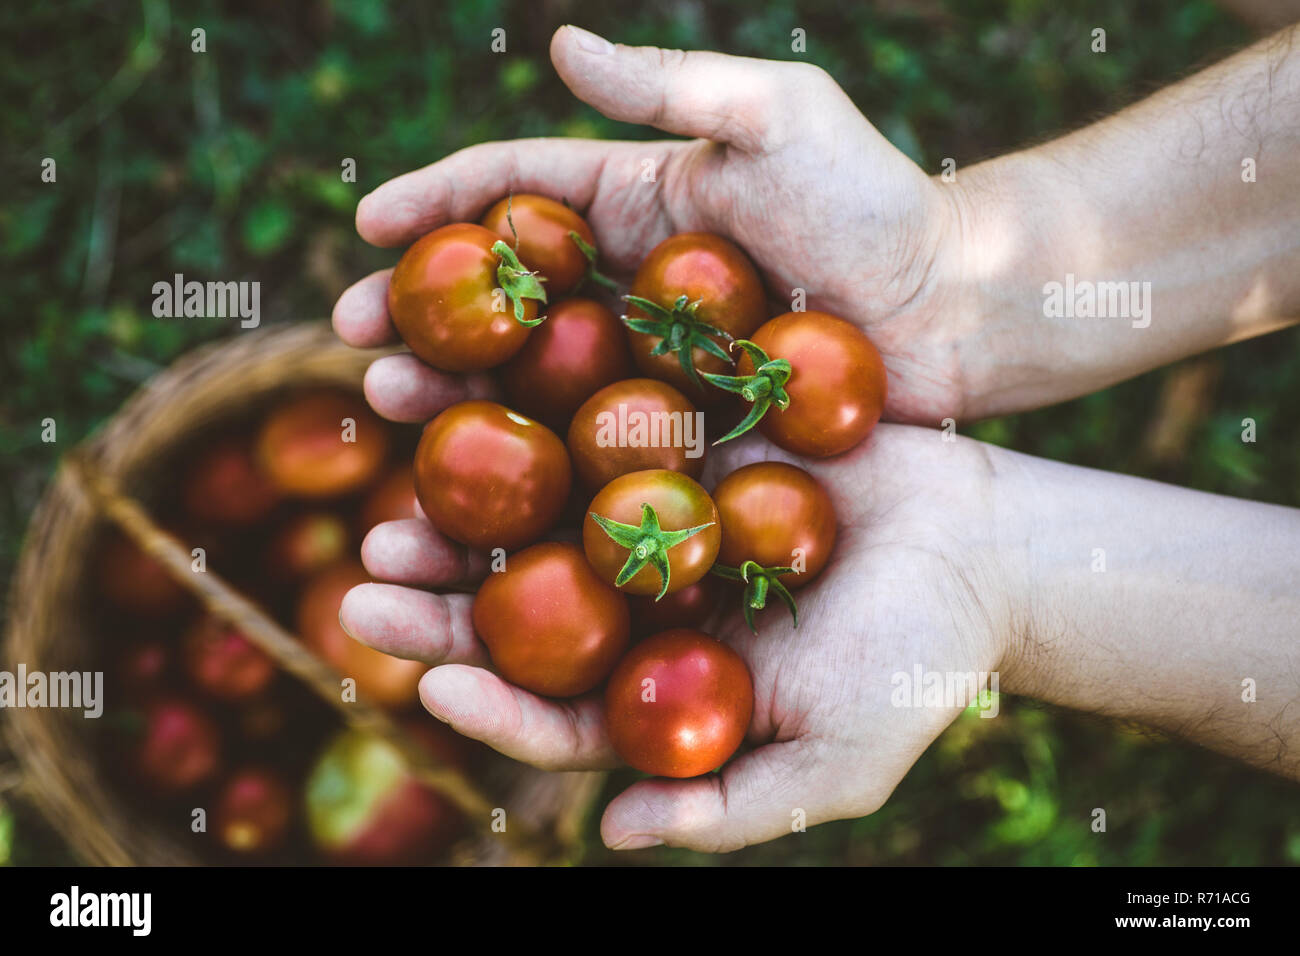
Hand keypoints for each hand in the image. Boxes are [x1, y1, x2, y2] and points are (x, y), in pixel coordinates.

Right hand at [333, 25, 972, 423]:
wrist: (956, 308)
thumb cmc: (876, 203)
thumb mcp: (778, 115)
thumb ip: (669, 87)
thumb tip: (556, 44)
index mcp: (639, 201)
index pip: (515, 192)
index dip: (439, 203)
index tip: (367, 225)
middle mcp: (630, 282)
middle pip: (501, 296)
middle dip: (419, 313)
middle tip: (351, 343)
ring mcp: (653, 359)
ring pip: (530, 374)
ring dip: (453, 390)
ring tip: (387, 410)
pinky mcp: (685, 424)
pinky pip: (595, 439)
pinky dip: (534, 459)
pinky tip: (480, 483)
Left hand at [340, 425, 1023, 850]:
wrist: (986, 546)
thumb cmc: (919, 662)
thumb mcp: (838, 757)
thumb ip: (733, 805)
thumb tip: (615, 835)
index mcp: (662, 688)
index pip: (556, 710)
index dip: (491, 705)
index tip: (432, 688)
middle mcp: (641, 604)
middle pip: (521, 613)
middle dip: (440, 603)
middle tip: (368, 579)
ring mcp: (656, 520)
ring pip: (539, 514)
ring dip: (466, 500)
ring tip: (399, 474)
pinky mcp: (682, 442)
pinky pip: (598, 428)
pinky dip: (541, 411)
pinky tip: (486, 385)